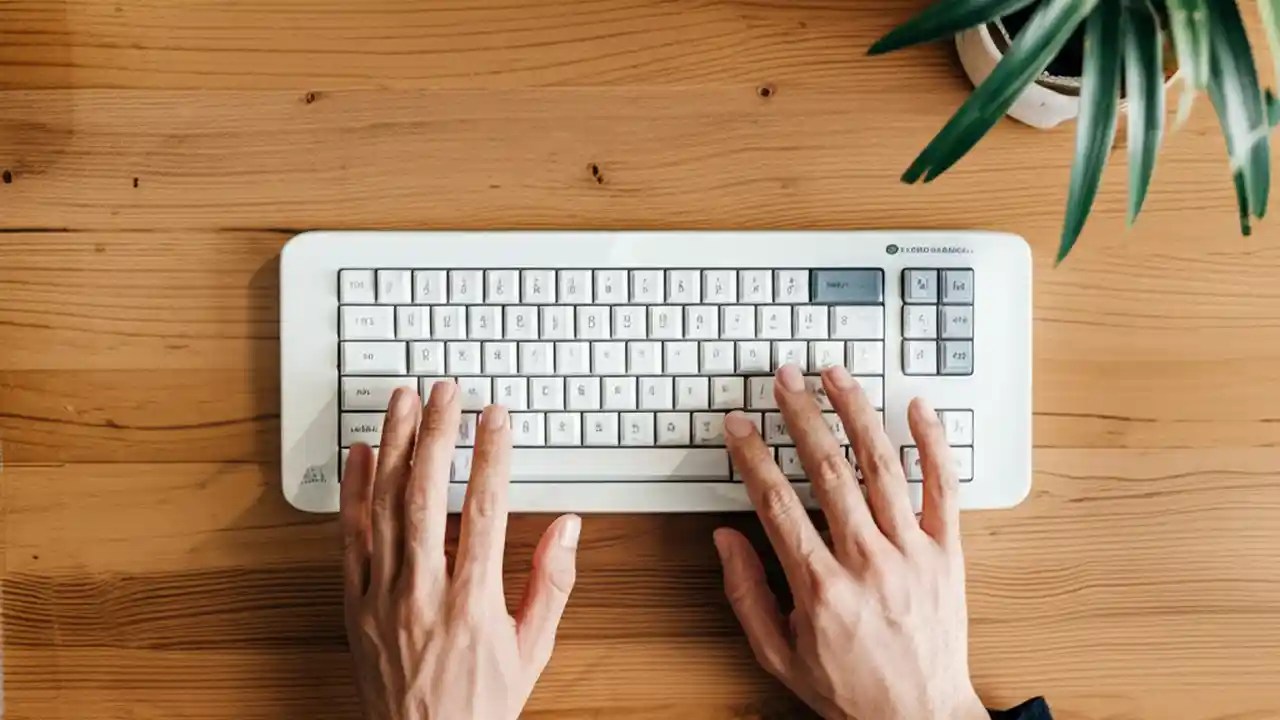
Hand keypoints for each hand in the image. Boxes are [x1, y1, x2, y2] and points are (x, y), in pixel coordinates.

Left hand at [341, 383, 580, 719]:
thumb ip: (553, 583)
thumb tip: (570, 527)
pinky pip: (349, 539)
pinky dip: (353, 492)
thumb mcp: (534, 649)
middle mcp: (423, 592)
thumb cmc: (480, 704)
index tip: (496, 417)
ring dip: (393, 446)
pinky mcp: (355, 605)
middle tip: (445, 391)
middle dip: (437, 433)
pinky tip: (360, 454)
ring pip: (383, 506)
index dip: (491, 455)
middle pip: (425, 494)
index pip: (483, 508)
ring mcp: (382, 596)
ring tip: (402, 402)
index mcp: (473, 601)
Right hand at [715, 364, 985, 719]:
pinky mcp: (948, 554)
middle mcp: (867, 563)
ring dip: (856, 413)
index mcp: (820, 589)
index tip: (739, 424)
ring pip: (881, 467)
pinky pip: (943, 488)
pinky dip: (932, 443)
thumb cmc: (850, 690)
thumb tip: (726, 538)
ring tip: (837, 375)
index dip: (753, 456)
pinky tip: (917, 406)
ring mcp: (912, 554)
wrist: (921, 718)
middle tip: (785, 378)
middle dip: (801, 416)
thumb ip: (746, 594)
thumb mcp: (778, 655)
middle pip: (827, 471)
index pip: (776, 504)